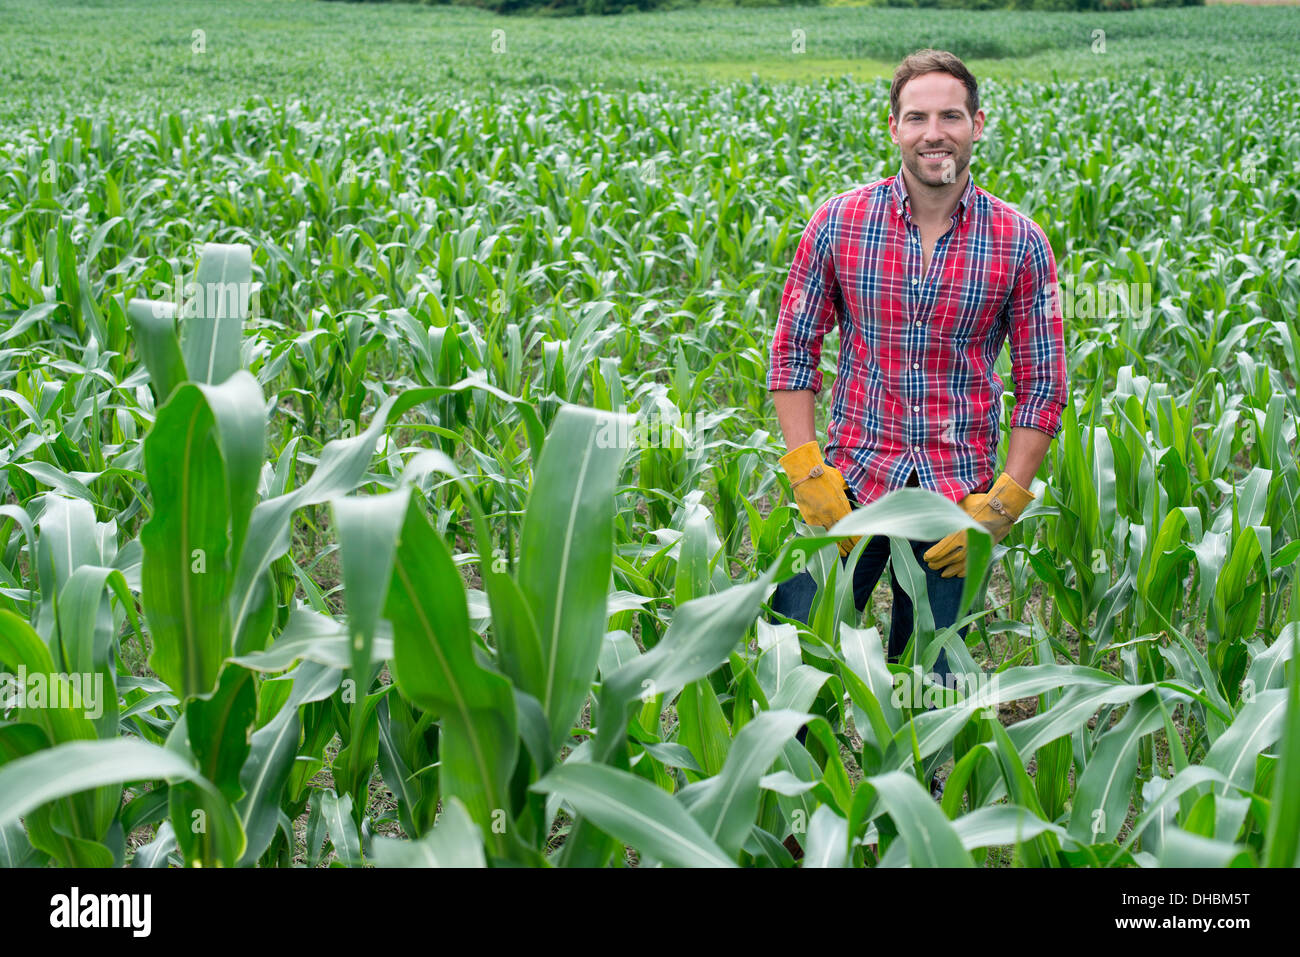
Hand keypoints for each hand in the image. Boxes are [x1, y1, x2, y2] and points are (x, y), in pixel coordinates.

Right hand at [779, 441, 859, 558]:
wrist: (804, 471)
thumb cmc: (824, 474)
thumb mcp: (840, 482)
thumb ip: (846, 492)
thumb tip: (852, 494)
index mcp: (839, 505)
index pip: (850, 525)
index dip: (855, 535)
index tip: (860, 541)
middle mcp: (829, 514)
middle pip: (841, 533)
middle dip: (848, 543)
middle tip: (853, 550)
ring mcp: (817, 516)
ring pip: (829, 535)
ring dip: (836, 545)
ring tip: (842, 553)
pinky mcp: (808, 517)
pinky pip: (817, 532)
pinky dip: (823, 539)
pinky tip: (827, 544)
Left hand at [922, 472, 1034, 576]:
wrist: (1003, 510)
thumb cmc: (979, 504)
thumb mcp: (961, 505)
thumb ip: (948, 512)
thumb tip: (934, 512)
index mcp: (960, 532)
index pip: (943, 549)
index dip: (933, 555)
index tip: (926, 557)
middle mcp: (968, 544)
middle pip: (950, 559)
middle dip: (939, 563)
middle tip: (931, 565)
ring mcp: (978, 549)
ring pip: (961, 565)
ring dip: (951, 571)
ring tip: (943, 574)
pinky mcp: (986, 551)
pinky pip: (975, 565)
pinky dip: (966, 571)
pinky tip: (958, 574)